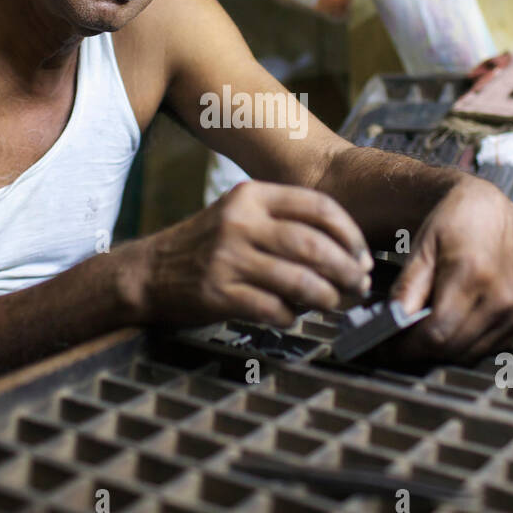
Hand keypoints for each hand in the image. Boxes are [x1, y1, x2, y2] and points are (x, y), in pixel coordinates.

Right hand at [142, 180, 372, 327]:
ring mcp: (227, 257)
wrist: (149, 272)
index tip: (363, 256)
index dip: (350, 235)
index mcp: (252, 196)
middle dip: (346, 270)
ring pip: (298, 279)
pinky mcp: (217, 292)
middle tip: (360, 285)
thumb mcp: (240, 216)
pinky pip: (270, 308)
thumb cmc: (205, 246)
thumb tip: (344, 250)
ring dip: (326, 296)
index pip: (318, 207)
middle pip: (313, 245)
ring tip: (335, 304)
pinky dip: (291, 316)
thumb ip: (284, 223)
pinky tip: (294, 316)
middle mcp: (240, 222)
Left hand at [389, 175, 512, 360]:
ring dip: (446, 348)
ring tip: (429, 328)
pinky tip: (456, 323)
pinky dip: (468, 343)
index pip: (437, 333)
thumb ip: (409, 288)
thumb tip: (393, 323)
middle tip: (403, 339)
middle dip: (423, 349)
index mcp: (474, 275)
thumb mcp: (423, 249)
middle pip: (453, 348)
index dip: (408, 346)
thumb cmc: (455, 223)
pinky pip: (490, 347)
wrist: (490, 209)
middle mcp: (502, 296)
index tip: (390, 347)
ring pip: (471, 353)